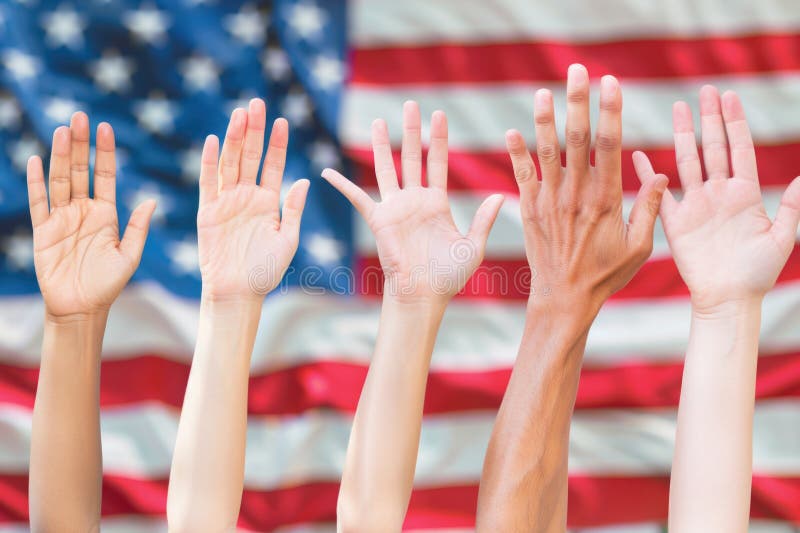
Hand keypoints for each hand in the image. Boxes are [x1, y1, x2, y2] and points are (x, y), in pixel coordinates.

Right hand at [27, 112, 155, 317]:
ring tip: (62, 130)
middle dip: (81, 144)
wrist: (82, 308)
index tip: (106, 128)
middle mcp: (83, 211)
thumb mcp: (130, 255)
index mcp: (106, 214)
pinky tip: (35, 160)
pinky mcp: (43, 230)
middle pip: (80, 170)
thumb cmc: (108, 284)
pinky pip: (38, 202)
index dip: (104, 152)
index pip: (105, 175)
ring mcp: (62, 218)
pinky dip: (36, 182)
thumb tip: (152, 199)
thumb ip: (138, 227)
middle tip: (79, 116)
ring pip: (60, 179)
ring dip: (61, 155)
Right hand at [197, 99, 309, 300]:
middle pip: (249, 157)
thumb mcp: (288, 239)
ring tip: (240, 114)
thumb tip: (304, 180)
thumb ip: (293, 209)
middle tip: (257, 103)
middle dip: (253, 131)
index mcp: (267, 202)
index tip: (282, 121)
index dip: (277, 144)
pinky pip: (208, 182)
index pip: (273, 166)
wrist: (238, 292)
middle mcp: (246, 197)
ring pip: (230, 163)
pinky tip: (213, 140)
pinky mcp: (207, 211)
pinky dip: (210, 162)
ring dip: (234, 138)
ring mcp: (226, 202)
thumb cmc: (266, 270)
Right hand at [322, 101, 502, 302]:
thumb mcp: (474, 246)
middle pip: (411, 157)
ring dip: (383, 145)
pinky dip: (342, 185)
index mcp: (437, 203)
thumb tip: (502, 195)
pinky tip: (327, 172)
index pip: (437, 162)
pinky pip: (357, 198)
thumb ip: (484, 219)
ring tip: (379, 121)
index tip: (439, 115)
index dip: (438, 139)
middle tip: (411, 104)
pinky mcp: (378, 220)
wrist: (423, 295)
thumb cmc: (448, 276)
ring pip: (386, 168)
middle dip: (412, 131)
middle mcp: (415, 201)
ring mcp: (395, 208)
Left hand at [507, 64, 665, 316]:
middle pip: (577, 139)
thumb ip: (649, 210)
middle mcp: (576, 194)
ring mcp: (550, 201)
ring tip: (543, 92)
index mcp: (606, 199)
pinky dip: (517, 154)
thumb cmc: (605, 274)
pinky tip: (512, 132)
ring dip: (545, 120)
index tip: (611, 83)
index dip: (610, 112)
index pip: (609, 145)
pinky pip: (522, 176)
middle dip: (578, 102)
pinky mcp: (530, 210)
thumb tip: (664, 175)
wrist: (563, 298)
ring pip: (547, 152)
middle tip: (577, 71)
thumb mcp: (638, 247)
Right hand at [633, 86, 799, 310]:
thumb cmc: (758, 273)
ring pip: (688, 162)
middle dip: (711, 119)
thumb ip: (792, 208)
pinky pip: (658, 195)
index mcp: (745, 194)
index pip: (740, 149)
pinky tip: (640, 156)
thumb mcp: (782, 239)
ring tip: (680, 108)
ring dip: (684, 135)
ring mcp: (696, 205)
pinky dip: (647, 175)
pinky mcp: (675, 222)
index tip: (731, 96)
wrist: (728, 298)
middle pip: (713, 148)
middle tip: (707, 91)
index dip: (736, 123)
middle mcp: (719, 194)